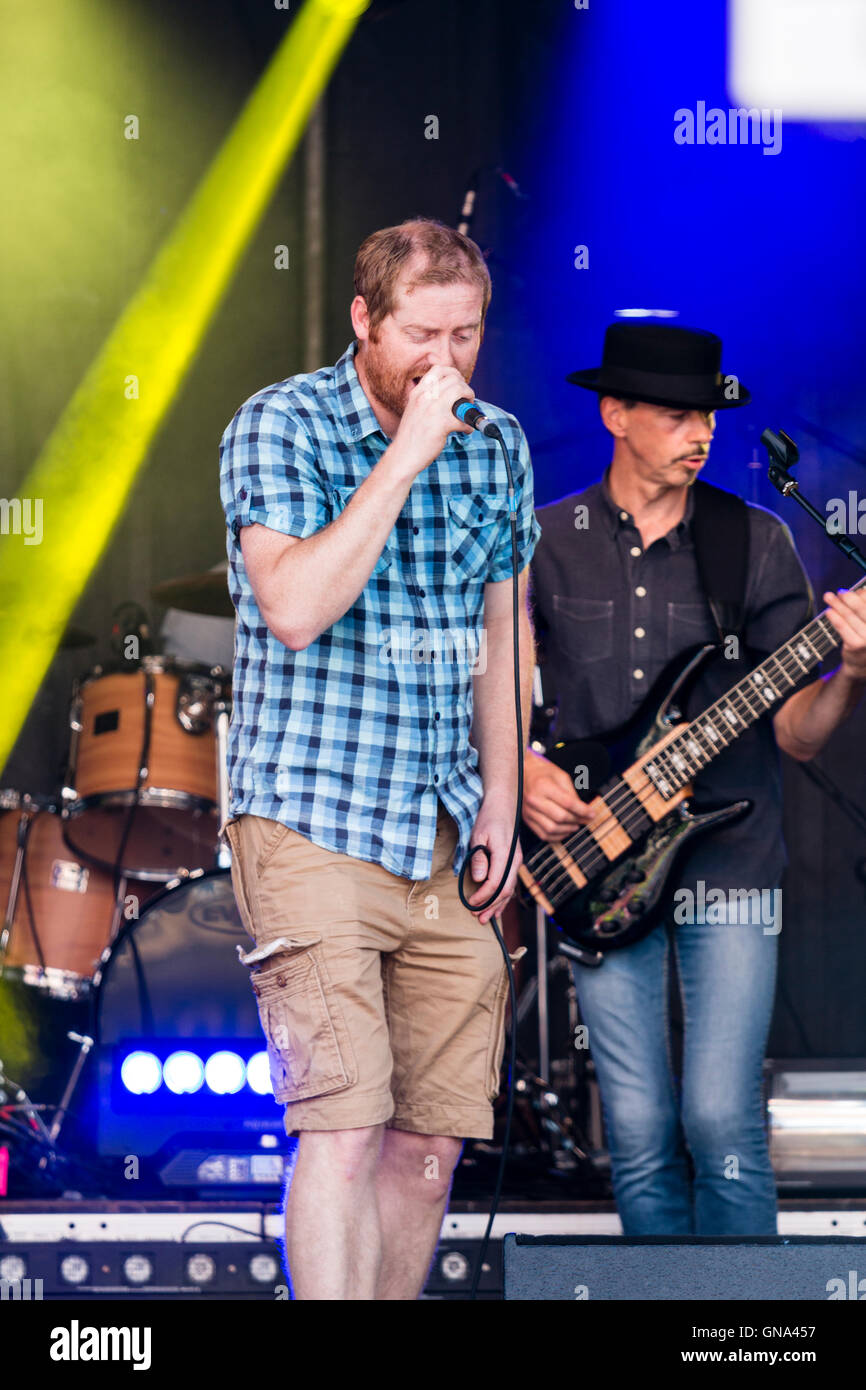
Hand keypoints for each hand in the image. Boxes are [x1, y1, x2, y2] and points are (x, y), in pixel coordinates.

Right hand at [391, 365, 473, 476]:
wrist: (402, 456)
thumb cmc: (411, 437)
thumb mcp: (414, 410)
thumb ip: (427, 400)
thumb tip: (449, 396)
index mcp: (418, 392)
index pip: (439, 369)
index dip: (454, 375)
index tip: (459, 387)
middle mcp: (424, 397)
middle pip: (454, 378)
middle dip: (465, 389)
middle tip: (466, 403)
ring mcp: (432, 409)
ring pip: (460, 391)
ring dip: (469, 401)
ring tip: (466, 414)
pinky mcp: (441, 424)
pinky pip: (464, 418)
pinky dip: (469, 425)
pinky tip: (465, 431)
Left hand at [466, 798, 522, 924]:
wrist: (502, 806)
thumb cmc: (488, 819)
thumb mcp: (478, 836)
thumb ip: (478, 858)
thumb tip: (479, 879)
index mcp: (506, 855)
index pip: (496, 883)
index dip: (484, 896)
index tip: (471, 903)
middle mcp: (515, 861)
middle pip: (505, 890)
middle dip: (491, 906)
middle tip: (477, 917)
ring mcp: (516, 863)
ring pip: (509, 890)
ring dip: (497, 905)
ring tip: (486, 918)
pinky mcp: (513, 863)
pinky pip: (510, 884)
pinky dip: (503, 897)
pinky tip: (496, 907)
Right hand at [522, 747, 597, 841]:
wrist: (523, 773)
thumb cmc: (543, 773)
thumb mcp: (561, 776)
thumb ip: (572, 794)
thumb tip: (583, 811)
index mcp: (542, 786)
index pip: (567, 803)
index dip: (583, 810)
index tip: (592, 813)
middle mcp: (533, 800)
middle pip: (560, 817)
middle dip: (577, 820)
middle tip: (585, 819)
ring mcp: (528, 811)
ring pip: (552, 828)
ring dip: (568, 829)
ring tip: (575, 825)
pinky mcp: (526, 819)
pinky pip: (543, 834)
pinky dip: (557, 836)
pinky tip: (565, 830)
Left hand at [824, 588, 865, 683]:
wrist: (863, 665)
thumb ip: (864, 609)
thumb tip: (858, 591)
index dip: (862, 594)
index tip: (853, 590)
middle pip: (862, 608)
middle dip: (849, 597)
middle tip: (839, 592)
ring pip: (850, 616)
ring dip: (837, 604)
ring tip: (829, 597)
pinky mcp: (856, 645)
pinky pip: (842, 627)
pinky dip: (834, 617)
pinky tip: (829, 611)